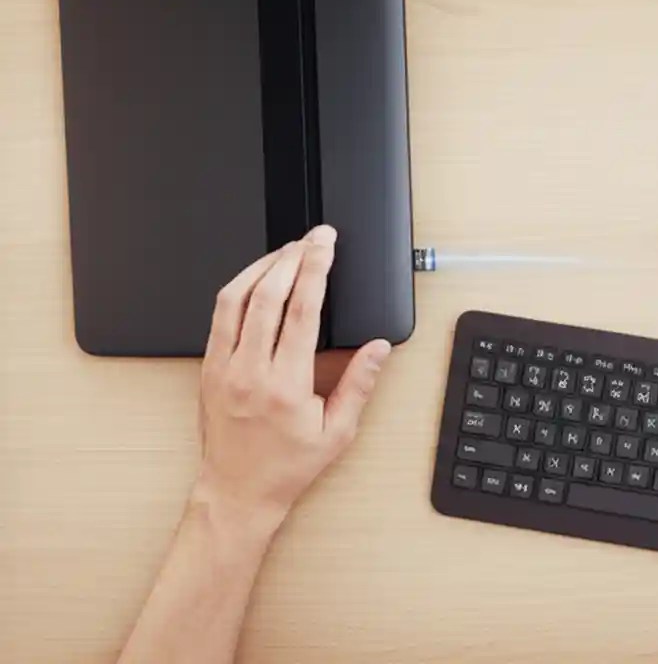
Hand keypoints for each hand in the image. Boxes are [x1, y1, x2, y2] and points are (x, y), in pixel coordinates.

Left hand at [193, 225, 391, 532]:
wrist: (238, 491)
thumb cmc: (287, 467)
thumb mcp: (337, 432)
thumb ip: (359, 384)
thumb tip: (379, 348)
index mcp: (287, 385)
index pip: (302, 310)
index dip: (316, 269)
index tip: (325, 245)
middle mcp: (250, 371)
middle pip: (268, 295)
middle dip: (292, 257)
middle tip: (312, 238)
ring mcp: (223, 368)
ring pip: (236, 299)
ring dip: (262, 267)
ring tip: (286, 251)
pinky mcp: (208, 369)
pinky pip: (218, 316)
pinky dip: (238, 289)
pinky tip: (256, 280)